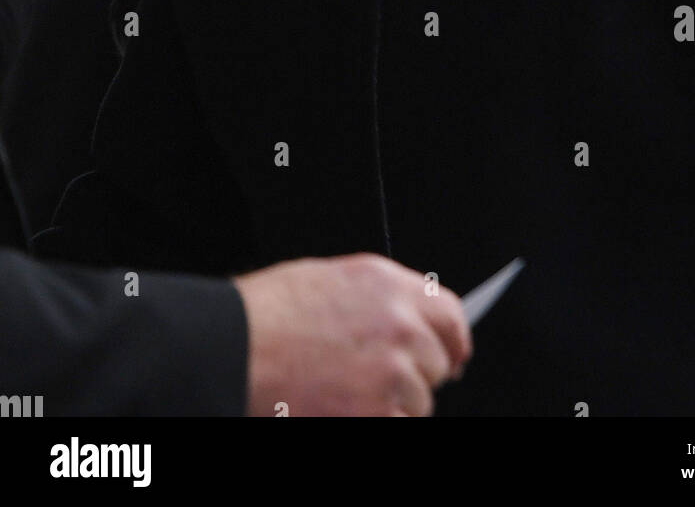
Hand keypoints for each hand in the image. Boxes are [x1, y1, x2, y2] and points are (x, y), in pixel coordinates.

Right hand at [232, 253, 471, 416]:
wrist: (233, 348)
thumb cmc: (266, 314)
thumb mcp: (330, 279)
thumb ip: (378, 298)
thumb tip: (406, 318)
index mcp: (389, 285)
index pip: (450, 315)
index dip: (453, 341)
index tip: (454, 357)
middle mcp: (399, 325)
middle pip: (436, 364)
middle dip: (413, 376)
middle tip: (372, 379)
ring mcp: (391, 372)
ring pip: (418, 403)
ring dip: (391, 405)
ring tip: (344, 392)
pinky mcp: (377, 413)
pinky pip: (399, 423)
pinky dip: (378, 420)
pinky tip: (342, 408)